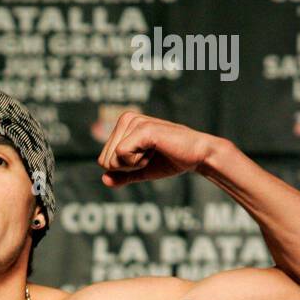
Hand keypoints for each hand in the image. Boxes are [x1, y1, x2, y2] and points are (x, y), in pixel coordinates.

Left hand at [97, 112, 215, 187]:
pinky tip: (155, 150)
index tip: (144, 158)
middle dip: (127, 168)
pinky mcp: (142, 128)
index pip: (103, 160)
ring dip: (135, 164)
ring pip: (112, 159)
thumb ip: (122, 176)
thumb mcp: (140, 171)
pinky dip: (139, 162)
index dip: (123, 169)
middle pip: (104, 161)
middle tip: (150, 156)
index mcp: (122, 125)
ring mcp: (134, 121)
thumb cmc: (170, 160)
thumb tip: (104, 180)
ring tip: (154, 151)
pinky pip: (122, 155)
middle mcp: (126, 119)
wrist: (196, 156)